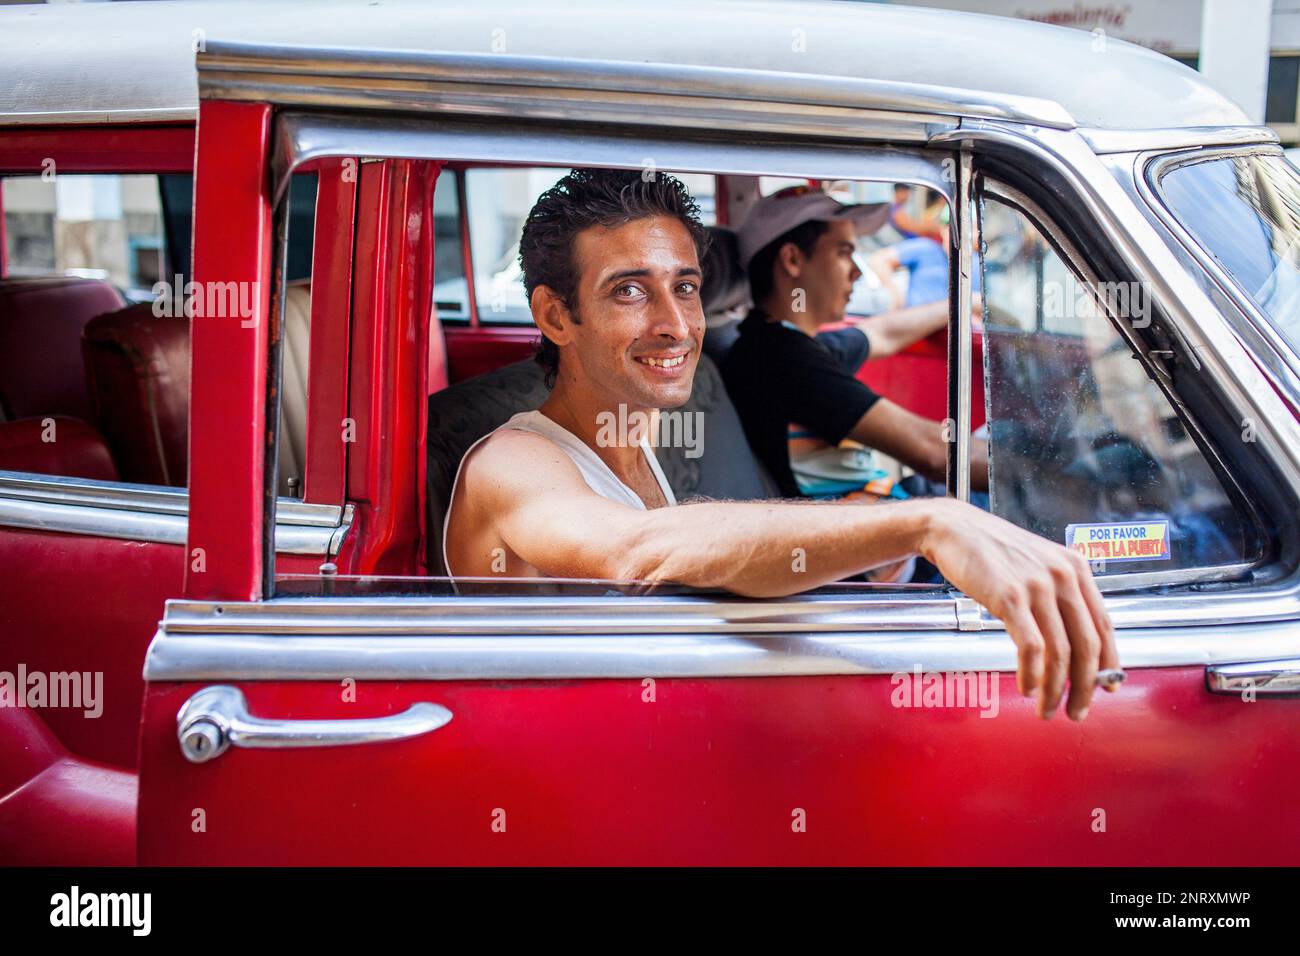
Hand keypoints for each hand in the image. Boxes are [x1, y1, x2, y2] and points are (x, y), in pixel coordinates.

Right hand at [918, 498, 1118, 719]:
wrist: (955, 528)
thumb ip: (1058, 597)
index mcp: (1076, 569)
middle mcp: (1063, 576)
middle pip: (1087, 645)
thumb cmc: (992, 550)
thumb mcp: (1038, 565)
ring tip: (1047, 708)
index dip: (1108, 664)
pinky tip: (1027, 687)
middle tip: (1076, 710)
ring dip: (1056, 689)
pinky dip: (1032, 674)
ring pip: (1060, 652)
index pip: (1105, 626)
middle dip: (1085, 687)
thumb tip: (1071, 644)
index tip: (1106, 689)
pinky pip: (1031, 647)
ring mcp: (1037, 586)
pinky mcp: (1010, 596)